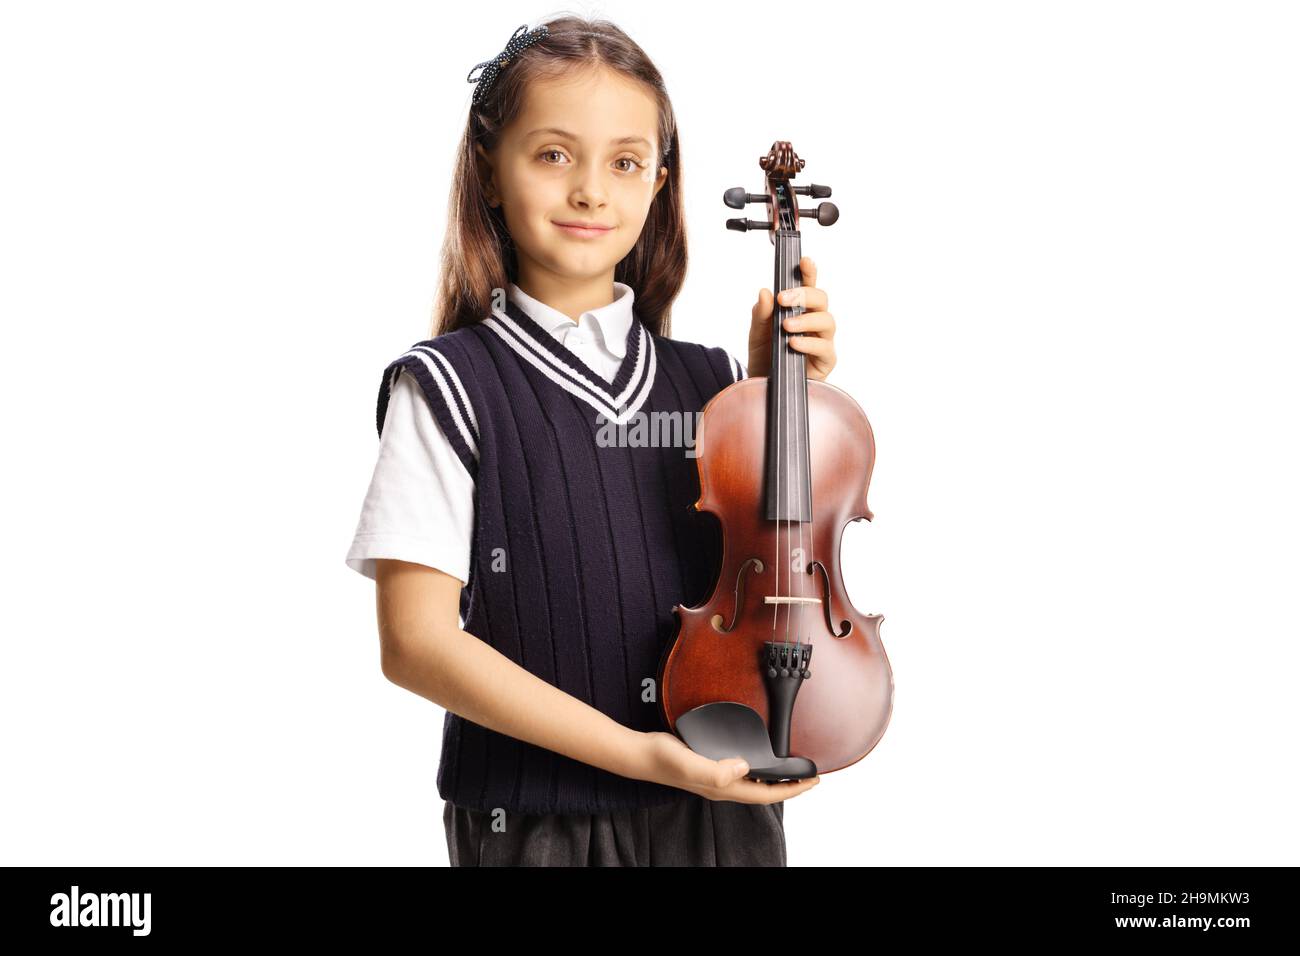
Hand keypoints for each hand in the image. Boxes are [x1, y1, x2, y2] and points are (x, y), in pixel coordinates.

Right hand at [636, 731, 821, 803]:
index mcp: (722, 788)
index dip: (792, 790)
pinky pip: (741, 771)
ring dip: (775, 780)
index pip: (766, 794)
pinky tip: (757, 759)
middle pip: (764, 792)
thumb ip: (716, 770)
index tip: (813, 781)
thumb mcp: (689, 763)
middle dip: (789, 787)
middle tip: (810, 776)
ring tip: (791, 770)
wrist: (641, 753)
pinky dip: (757, 768)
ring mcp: (716, 777)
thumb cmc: (662, 759)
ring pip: (754, 783)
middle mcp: (722, 785)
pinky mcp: (710, 765)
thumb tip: (744, 767)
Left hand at [747, 255, 837, 381]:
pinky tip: (793, 344)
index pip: (808, 285)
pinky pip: (825, 347)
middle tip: (782, 298)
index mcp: (800, 310)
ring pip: (827, 320)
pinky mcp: (825, 361)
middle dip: (804, 294)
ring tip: (786, 326)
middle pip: (821, 299)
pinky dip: (809, 343)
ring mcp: (822, 340)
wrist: (762, 387)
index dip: (809, 271)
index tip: (804, 260)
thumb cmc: (765, 357)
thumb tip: (764, 292)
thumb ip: (761, 314)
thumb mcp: (756, 334)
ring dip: (805, 319)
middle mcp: (814, 322)